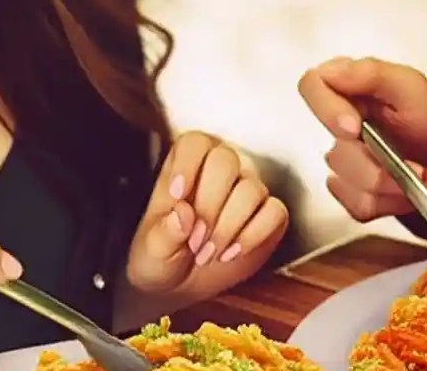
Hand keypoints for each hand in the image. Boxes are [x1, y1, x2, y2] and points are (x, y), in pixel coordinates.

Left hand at [126, 132, 287, 299]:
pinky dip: (253, 236)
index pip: (195, 142)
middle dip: (209, 206)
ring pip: (251, 189)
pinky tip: (231, 253)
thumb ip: (163, 232)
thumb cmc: (163, 255)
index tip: (177, 197)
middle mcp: (219, 169)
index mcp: (185, 164)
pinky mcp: (269, 214)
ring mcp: (247, 189)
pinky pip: (275, 212)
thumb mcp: (151, 249)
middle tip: (193, 241)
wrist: (182, 284)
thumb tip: (183, 215)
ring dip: (227, 228)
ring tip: (207, 254)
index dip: (187, 166)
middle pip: (226, 161)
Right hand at [297, 56, 426, 221]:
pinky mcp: (354, 188)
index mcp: (350, 86)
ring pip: (343, 178)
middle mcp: (341, 120)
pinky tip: (399, 188)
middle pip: (330, 146)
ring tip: (409, 171)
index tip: (355, 127)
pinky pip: (353, 203)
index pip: (311, 87)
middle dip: (369, 159)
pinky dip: (382, 201)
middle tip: (398, 155)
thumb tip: (329, 73)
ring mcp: (346, 156)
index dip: (326, 110)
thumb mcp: (410, 85)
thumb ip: (370, 74)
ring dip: (382, 181)